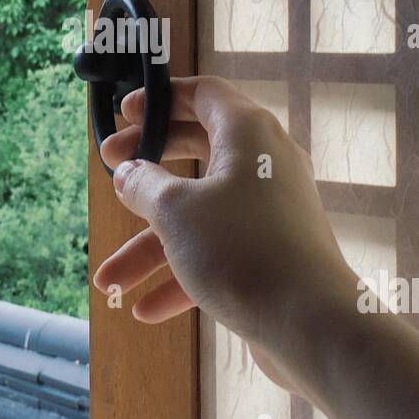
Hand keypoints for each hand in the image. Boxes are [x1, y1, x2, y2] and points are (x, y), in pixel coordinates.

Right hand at [94, 75, 360, 399]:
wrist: (311, 324)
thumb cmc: (240, 249)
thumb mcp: (175, 210)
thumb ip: (144, 184)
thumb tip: (129, 172)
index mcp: (248, 133)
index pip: (203, 94)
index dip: (161, 99)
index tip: (125, 113)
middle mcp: (265, 164)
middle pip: (197, 151)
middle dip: (147, 169)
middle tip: (110, 170)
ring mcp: (270, 212)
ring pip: (200, 216)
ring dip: (150, 249)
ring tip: (107, 282)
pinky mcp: (272, 254)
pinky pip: (218, 253)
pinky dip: (182, 277)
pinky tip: (146, 310)